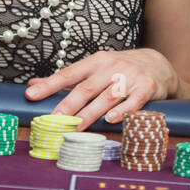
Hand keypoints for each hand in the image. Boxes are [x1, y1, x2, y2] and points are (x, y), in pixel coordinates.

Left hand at [25, 49, 176, 128]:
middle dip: (68, 104)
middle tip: (53, 119)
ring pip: (107, 97)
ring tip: (75, 127)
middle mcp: (111, 67)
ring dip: (90, 114)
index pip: (68, 74)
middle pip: (86, 88)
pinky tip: (111, 120)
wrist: (158, 64)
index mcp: (95, 61)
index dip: (49, 84)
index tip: (31, 95)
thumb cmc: (120, 69)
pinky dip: (123, 111)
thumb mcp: (95, 68)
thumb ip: (66, 79)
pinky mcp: (147, 88)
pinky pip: (134, 101)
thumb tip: (33, 83)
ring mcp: (130, 77)